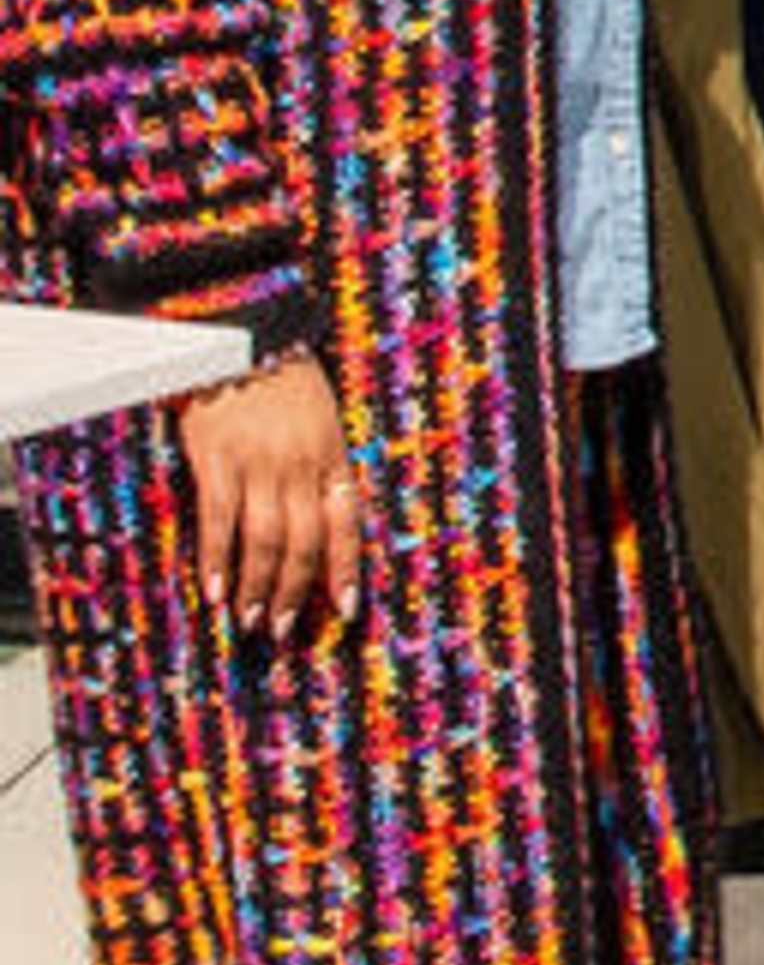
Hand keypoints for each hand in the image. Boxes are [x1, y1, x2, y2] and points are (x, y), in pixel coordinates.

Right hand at [176, 351, 359, 641]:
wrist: (241, 334)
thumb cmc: (281, 375)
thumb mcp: (320, 416)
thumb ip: (321, 464)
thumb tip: (322, 517)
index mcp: (331, 453)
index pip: (347, 522)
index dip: (346, 569)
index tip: (346, 609)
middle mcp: (301, 464)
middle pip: (305, 542)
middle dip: (297, 592)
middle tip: (285, 630)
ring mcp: (260, 463)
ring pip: (265, 541)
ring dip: (258, 587)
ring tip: (252, 620)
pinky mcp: (218, 460)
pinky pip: (220, 521)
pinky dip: (216, 561)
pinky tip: (213, 591)